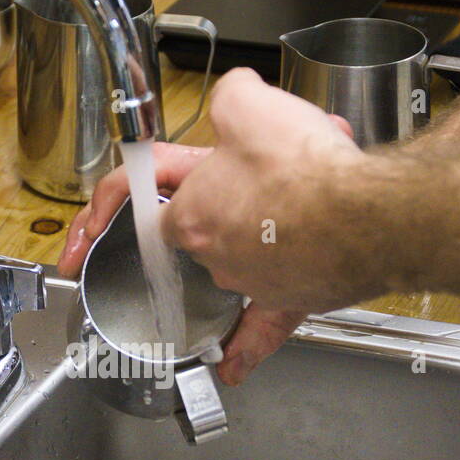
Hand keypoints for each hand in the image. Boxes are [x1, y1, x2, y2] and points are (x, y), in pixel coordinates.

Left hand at [57, 88, 360, 385]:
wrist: (368, 217)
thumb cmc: (307, 169)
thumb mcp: (249, 105)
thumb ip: (230, 98)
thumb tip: (234, 94)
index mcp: (191, 210)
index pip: (138, 196)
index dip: (111, 203)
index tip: (90, 227)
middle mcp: (213, 252)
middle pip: (198, 225)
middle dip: (221, 197)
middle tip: (253, 178)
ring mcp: (249, 279)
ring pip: (231, 263)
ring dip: (249, 240)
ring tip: (292, 197)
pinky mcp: (287, 299)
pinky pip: (258, 328)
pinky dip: (244, 348)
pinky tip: (229, 365)